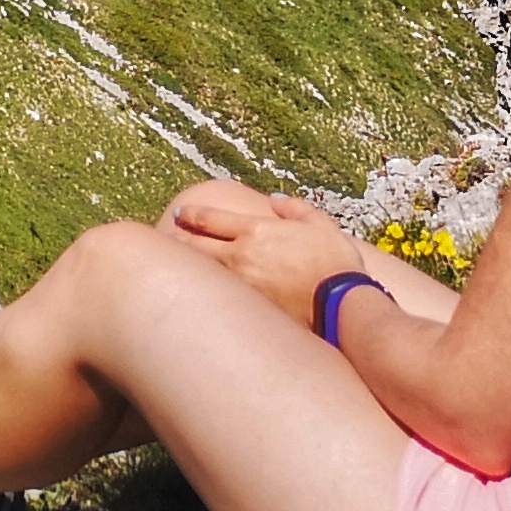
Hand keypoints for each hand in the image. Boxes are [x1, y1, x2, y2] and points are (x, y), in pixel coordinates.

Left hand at [167, 185, 378, 324]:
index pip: (209, 219)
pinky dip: (204, 292)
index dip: (191, 215)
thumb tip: (276, 201)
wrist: (343, 306)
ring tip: (174, 266)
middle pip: (194, 245)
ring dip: (186, 266)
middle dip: (178, 239)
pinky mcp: (246, 309)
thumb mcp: (321, 225)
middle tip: (166, 238)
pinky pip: (217, 296)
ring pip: (201, 271)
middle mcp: (240, 256)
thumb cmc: (335, 264)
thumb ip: (295, 209)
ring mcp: (240, 284)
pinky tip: (198, 295)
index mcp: (255, 231)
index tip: (179, 214)